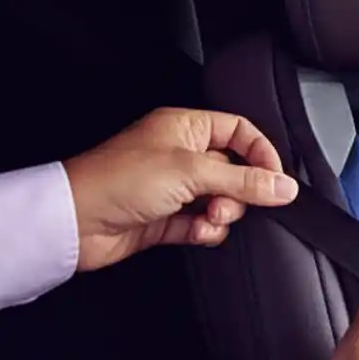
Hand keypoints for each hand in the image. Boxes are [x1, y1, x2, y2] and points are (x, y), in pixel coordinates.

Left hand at [63, 107, 298, 270]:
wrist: (73, 222)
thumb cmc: (118, 180)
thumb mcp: (192, 172)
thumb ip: (245, 180)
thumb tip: (285, 187)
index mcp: (185, 127)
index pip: (240, 131)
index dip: (261, 153)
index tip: (275, 179)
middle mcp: (181, 154)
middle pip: (236, 170)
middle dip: (240, 192)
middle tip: (229, 202)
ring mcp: (173, 187)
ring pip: (222, 200)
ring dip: (223, 214)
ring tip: (209, 218)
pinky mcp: (166, 218)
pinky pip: (203, 224)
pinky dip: (206, 230)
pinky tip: (197, 232)